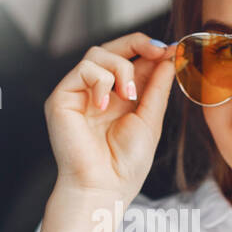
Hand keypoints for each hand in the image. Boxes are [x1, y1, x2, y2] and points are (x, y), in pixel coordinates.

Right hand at [43, 32, 175, 205]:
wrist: (104, 187)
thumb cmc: (124, 164)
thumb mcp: (150, 120)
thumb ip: (157, 87)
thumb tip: (166, 58)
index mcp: (119, 98)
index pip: (130, 60)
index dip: (148, 49)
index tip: (169, 50)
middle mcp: (97, 92)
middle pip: (111, 49)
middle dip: (137, 44)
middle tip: (157, 51)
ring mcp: (78, 94)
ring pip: (97, 54)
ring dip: (120, 68)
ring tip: (129, 95)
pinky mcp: (62, 98)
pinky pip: (82, 69)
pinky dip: (100, 80)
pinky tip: (105, 104)